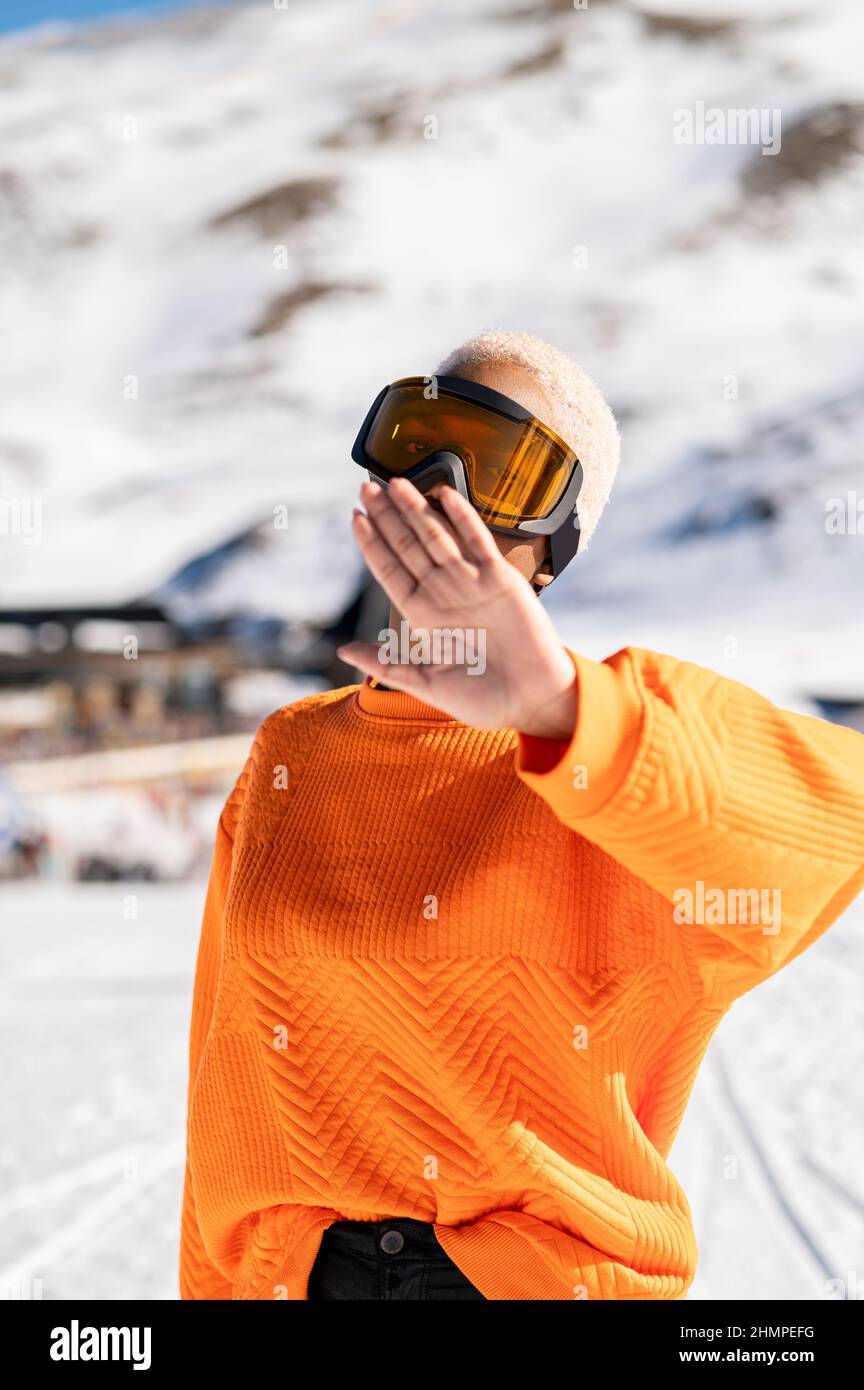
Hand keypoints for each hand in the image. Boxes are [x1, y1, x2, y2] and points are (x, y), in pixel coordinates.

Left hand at [337, 477, 577, 739]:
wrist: (534, 701)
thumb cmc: (484, 699)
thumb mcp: (428, 685)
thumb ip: (388, 665)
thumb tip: (344, 650)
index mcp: (424, 616)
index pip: (390, 570)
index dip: (372, 544)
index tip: (354, 517)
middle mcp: (444, 594)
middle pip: (409, 546)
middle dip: (387, 517)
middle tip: (366, 488)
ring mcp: (472, 583)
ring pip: (437, 537)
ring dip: (416, 509)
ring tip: (393, 483)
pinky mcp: (501, 579)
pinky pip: (478, 541)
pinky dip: (463, 517)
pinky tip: (444, 494)